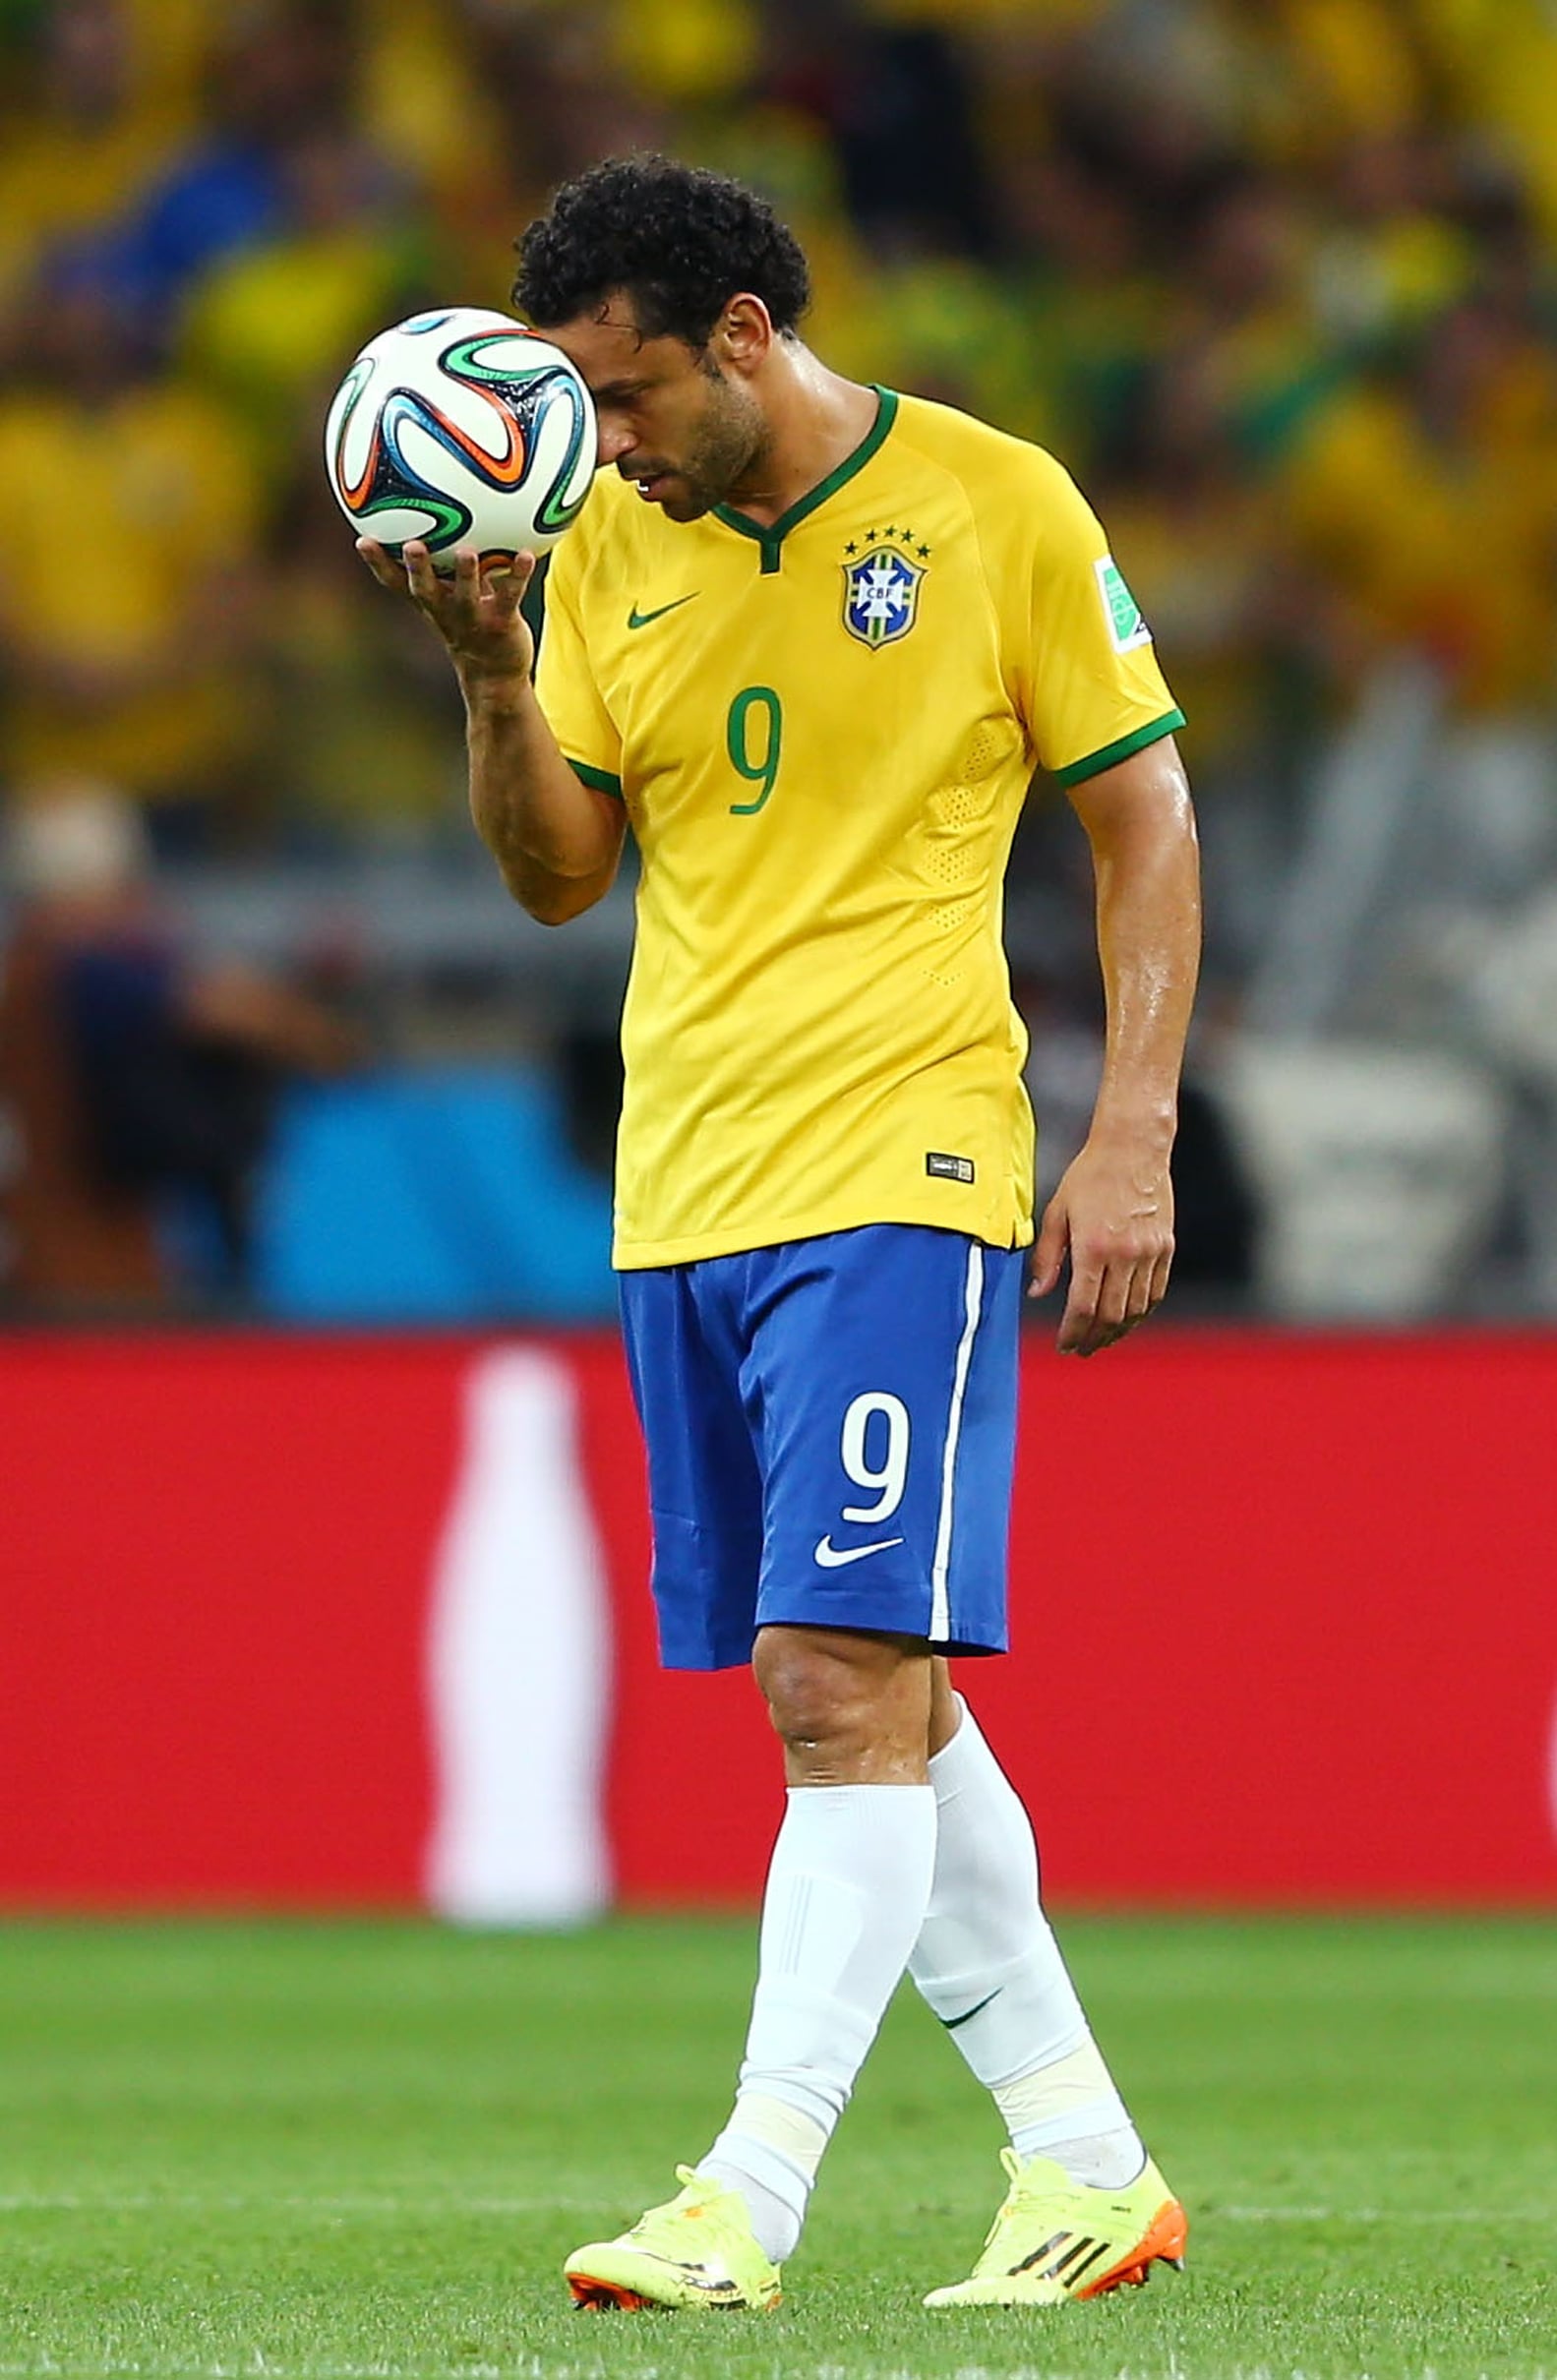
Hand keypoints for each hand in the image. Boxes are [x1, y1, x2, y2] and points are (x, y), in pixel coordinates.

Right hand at [356, 538, 535, 688]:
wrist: (494, 674)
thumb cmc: (471, 621)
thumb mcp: (452, 592)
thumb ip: (445, 557)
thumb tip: (439, 510)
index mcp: (428, 601)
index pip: (395, 581)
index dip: (377, 563)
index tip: (361, 540)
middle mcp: (445, 610)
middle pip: (424, 588)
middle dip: (416, 568)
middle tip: (410, 544)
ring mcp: (472, 619)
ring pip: (465, 596)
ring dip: (465, 575)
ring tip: (466, 553)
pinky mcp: (501, 623)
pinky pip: (510, 595)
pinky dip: (517, 575)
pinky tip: (526, 554)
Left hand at [1029, 1136, 1174, 1355]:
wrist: (1133, 1148)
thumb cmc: (1090, 1175)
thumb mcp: (1057, 1213)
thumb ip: (1048, 1256)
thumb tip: (1037, 1292)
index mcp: (1093, 1247)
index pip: (1083, 1308)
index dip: (1072, 1333)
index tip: (1063, 1345)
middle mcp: (1125, 1254)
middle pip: (1110, 1316)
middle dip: (1093, 1339)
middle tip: (1080, 1348)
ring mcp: (1149, 1252)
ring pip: (1135, 1310)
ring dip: (1117, 1331)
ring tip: (1101, 1338)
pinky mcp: (1165, 1247)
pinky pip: (1155, 1292)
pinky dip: (1141, 1312)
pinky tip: (1127, 1318)